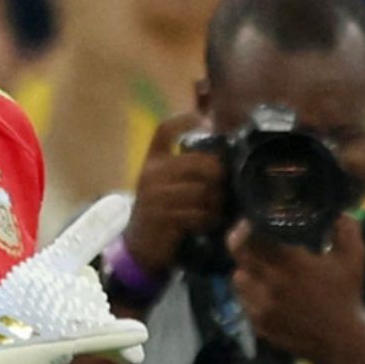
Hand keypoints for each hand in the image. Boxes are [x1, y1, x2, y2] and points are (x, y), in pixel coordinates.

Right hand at [124, 112, 222, 276]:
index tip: (206, 119)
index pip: (164, 130)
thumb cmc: (158, 211)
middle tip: (225, 185)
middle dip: (217, 174)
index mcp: (152, 161)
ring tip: (219, 208)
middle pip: (197, 162)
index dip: (185, 120)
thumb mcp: (164, 185)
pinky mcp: (163, 217)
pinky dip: (208, 218)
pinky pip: (197, 213)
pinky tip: (209, 221)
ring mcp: (156, 196)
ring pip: (201, 190)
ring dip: (216, 201)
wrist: (139, 244)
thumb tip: (222, 161)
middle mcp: (152, 174)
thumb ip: (184, 170)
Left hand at [230, 214, 364, 363]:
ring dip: (244, 269)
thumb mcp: (353, 260)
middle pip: (240, 256)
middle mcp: (270, 283)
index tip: (250, 222)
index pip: (252, 239)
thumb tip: (340, 212)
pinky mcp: (257, 324)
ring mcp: (260, 306)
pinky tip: (261, 289)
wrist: (339, 343)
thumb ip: (347, 231)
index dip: (246, 228)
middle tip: (246, 238)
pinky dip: (249, 292)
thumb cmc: (344, 297)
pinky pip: (243, 301)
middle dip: (240, 244)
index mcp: (290, 264)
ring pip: (238, 278)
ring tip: (255, 266)